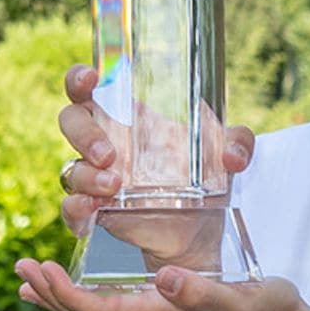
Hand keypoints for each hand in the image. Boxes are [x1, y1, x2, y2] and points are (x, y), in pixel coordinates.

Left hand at [15, 257, 307, 310]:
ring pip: (93, 310)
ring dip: (58, 294)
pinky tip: (71, 283)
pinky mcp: (161, 305)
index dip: (63, 294)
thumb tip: (162, 278)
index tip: (40, 269)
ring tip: (28, 277)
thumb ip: (201, 291)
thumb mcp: (235, 298)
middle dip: (49, 293)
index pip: (96, 310)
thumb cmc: (260, 309)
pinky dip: (81, 293)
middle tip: (20, 267)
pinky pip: (109, 302)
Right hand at [57, 64, 256, 235]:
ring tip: (115, 186)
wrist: (200, 231)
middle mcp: (105, 141)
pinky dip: (75, 210)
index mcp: (128, 115)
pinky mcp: (96, 210)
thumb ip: (238, 143)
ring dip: (87, 176)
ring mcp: (96, 176)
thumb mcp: (227, 153)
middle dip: (83, 133)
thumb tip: (232, 157)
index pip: (89, 87)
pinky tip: (93, 212)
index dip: (80, 79)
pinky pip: (71, 208)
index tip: (90, 80)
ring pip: (71, 168)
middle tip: (110, 154)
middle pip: (71, 121)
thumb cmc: (205, 178)